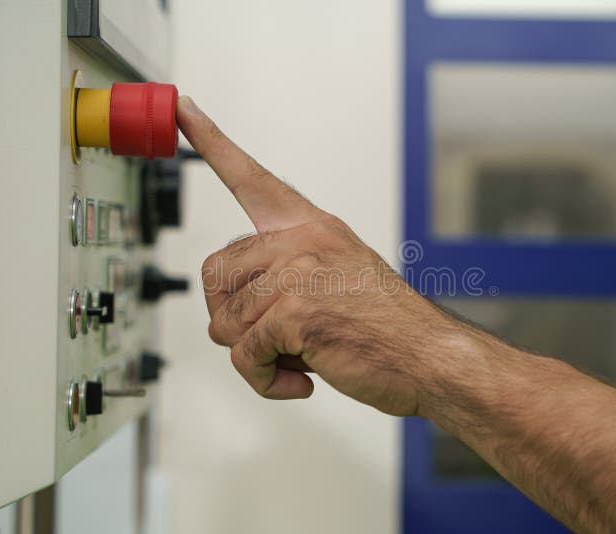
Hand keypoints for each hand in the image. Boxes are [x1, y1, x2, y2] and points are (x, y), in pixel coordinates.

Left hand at [176, 96, 465, 415]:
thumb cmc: (388, 327)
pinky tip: (301, 379)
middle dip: (231, 317)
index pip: (252, 178)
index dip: (211, 142)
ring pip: (225, 320)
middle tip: (271, 336)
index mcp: (312, 227)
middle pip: (215, 273)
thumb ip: (289, 274)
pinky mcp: (296, 311)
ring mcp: (299, 272)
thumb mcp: (339, 277)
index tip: (183, 107)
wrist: (432, 357)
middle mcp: (302, 240)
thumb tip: (233, 309)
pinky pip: (243, 354)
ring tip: (296, 357)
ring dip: (252, 353)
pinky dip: (263, 378)